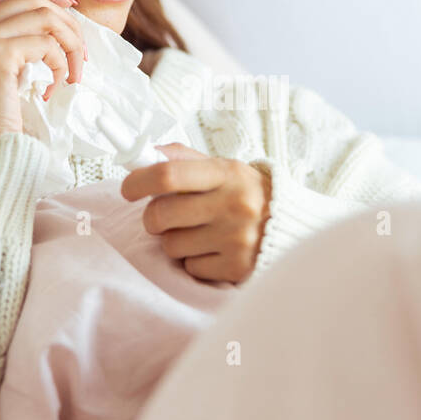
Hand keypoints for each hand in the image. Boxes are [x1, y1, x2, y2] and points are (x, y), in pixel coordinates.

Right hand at [0, 0, 87, 136]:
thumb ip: (10, 44)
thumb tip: (55, 20)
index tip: (67, 6)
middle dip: (65, 19)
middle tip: (82, 50)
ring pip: (44, 16)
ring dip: (70, 42)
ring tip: (75, 71)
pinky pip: (47, 44)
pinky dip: (62, 64)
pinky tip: (55, 88)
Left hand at [121, 142, 272, 284]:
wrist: (292, 226)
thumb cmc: (246, 194)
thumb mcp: (224, 168)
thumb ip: (183, 158)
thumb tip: (143, 152)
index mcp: (226, 173)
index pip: (167, 174)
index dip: (137, 182)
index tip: (128, 189)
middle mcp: (233, 205)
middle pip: (160, 214)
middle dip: (151, 218)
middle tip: (163, 217)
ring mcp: (236, 239)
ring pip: (170, 245)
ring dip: (175, 240)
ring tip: (198, 233)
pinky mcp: (236, 268)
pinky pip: (190, 267)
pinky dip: (195, 260)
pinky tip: (213, 249)